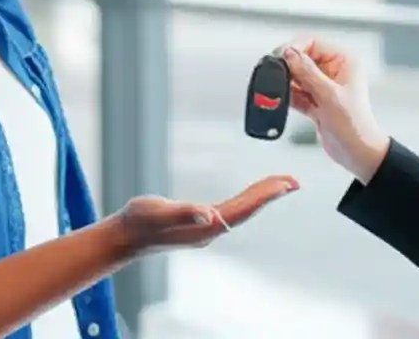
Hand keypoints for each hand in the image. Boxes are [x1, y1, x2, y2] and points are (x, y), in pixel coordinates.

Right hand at [112, 175, 298, 255]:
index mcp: (205, 227)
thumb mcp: (157, 212)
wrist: (125, 236)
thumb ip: (184, 213)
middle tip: (294, 181)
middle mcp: (210, 230)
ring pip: (242, 210)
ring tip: (281, 185)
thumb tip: (211, 215)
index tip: (286, 184)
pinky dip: (246, 200)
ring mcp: (206, 229)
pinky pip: (232, 210)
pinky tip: (251, 196)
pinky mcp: (200, 224)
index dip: (265, 196)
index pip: (243, 209)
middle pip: (247, 210)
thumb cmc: (138, 222)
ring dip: (261, 197)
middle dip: (270, 194)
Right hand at [282, 40, 389, 183]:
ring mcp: (324, 86)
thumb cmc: (355, 126)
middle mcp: (334, 71)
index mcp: (344, 61)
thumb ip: (307, 72)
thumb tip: (289, 53)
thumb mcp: (329, 95)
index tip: (280, 58)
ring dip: (287, 84)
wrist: (357, 154)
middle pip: (301, 59)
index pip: (313, 43)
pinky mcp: (316, 101)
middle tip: (276, 76)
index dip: (295, 48)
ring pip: (296, 76)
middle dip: (288, 68)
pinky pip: (296, 93)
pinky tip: (281, 101)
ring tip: (278, 91)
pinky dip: (288, 97)